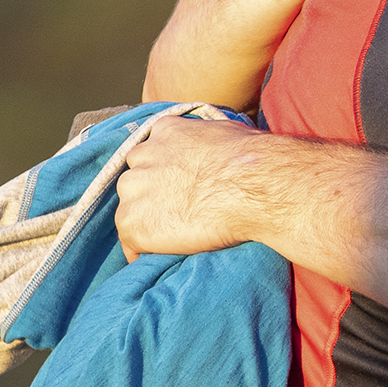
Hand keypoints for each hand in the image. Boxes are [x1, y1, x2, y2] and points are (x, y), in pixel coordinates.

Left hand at [116, 116, 269, 260]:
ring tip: (172, 237)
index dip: (164, 174)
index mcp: (167, 130)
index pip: (152, 153)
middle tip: (178, 213)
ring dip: (148, 221)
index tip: (178, 188)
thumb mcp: (229, 134)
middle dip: (152, 196)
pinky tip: (161, 255)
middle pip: (136, 179)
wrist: (255, 188)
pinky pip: (130, 241)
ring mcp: (135, 189)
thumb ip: (209, 141)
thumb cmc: (257, 162)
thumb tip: (220, 151)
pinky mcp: (134, 222)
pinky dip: (143, 250)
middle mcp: (144, 155)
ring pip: (130, 208)